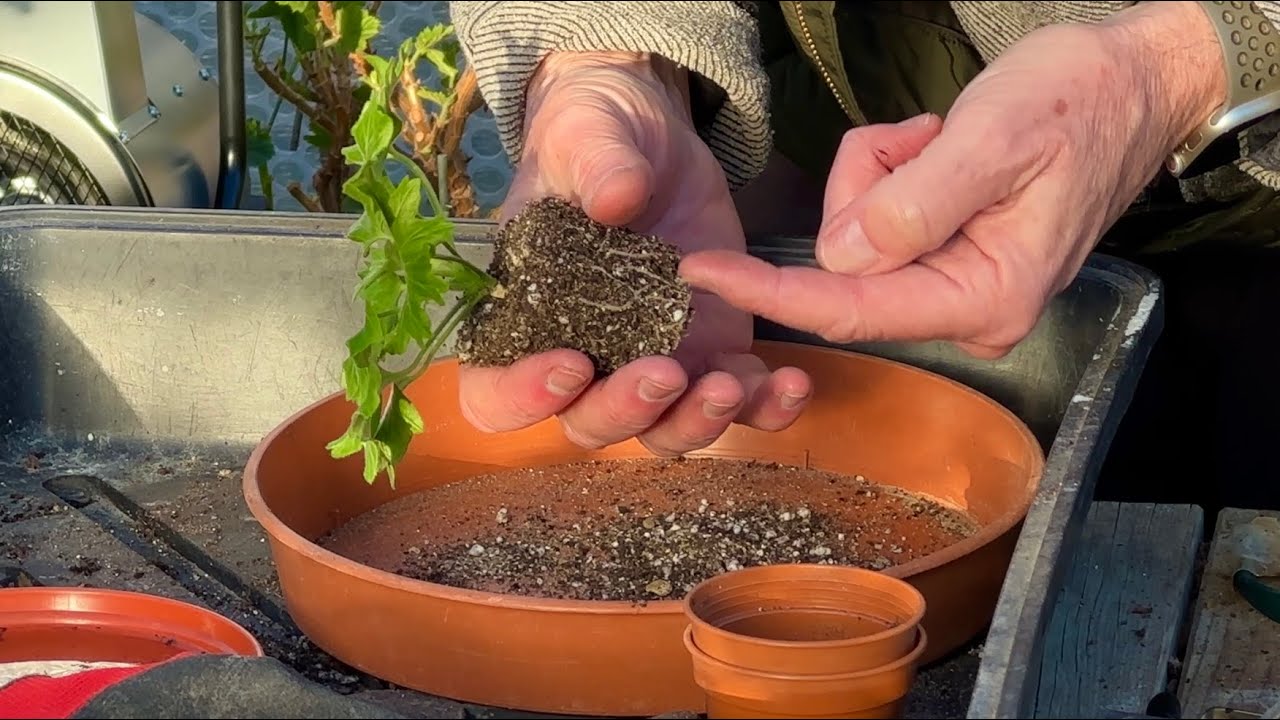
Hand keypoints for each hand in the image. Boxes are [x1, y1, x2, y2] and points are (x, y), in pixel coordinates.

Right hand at [457, 52, 812, 453]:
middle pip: (588, 423)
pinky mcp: (711, 350)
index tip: (569, 363)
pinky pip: (735, 403)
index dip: (523, 397)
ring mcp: (650, 360)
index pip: (495, 392)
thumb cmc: (593, 138)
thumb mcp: (586, 135)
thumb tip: (618, 198)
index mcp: (524, 316)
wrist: (651, 138)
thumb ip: (597, 166)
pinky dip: (763, 407)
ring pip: (663, 430)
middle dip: (626, 410)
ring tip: (729, 383)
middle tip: (665, 371)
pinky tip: (789, 383)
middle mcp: (582, 357)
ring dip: (695, 422)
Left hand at [680, 2, 1225, 358]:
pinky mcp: (944, 263)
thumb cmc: (1079, 103)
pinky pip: (877, 225)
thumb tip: (841, 257)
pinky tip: (940, 150)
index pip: (850, 310)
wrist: (1130, 85)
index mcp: (984, 296)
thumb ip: (914, 204)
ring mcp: (955, 288)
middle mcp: (967, 311)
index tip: (703, 272)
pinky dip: (891, 176)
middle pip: (848, 268)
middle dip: (863, 191)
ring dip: (880, 176)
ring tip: (941, 141)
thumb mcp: (995, 139)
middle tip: (923, 139)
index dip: (770, 291)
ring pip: (857, 239)